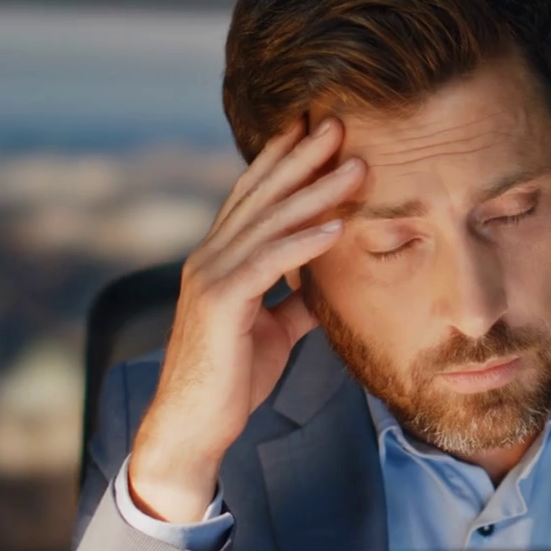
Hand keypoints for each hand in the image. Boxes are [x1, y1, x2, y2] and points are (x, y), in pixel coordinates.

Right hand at [126, 118, 362, 521]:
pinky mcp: (221, 303)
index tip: (315, 130)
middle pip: (262, 196)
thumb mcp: (273, 331)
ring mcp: (211, 277)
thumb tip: (325, 285)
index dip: (282, 161)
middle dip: (302, 158)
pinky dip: (304, 243)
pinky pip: (268, 263)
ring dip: (316, 192)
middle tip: (339, 124)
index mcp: (218, 259)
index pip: (252, 198)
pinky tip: (337, 228)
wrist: (195, 426)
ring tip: (355, 168)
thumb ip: (294, 301)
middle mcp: (209, 257)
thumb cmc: (230, 380)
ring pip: (270, 223)